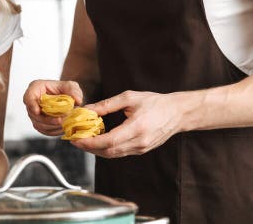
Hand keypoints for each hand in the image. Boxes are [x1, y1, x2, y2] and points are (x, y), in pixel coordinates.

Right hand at [23, 80, 82, 135]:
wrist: (65, 97)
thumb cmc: (65, 89)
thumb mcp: (70, 85)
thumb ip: (74, 90)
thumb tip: (78, 101)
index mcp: (35, 89)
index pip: (28, 97)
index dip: (31, 105)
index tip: (38, 111)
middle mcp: (32, 102)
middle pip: (34, 114)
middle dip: (48, 119)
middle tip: (61, 120)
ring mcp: (34, 114)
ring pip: (39, 124)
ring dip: (52, 126)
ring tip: (66, 124)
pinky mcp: (40, 124)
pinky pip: (44, 131)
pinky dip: (54, 131)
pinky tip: (64, 128)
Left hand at [71, 90, 185, 157]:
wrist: (177, 113)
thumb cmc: (155, 102)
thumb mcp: (130, 97)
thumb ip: (107, 105)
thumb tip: (88, 109)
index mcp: (137, 127)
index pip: (109, 141)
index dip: (91, 142)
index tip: (77, 139)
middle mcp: (139, 142)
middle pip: (109, 152)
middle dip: (89, 148)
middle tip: (75, 140)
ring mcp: (141, 148)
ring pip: (114, 155)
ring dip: (97, 150)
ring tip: (84, 140)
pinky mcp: (142, 150)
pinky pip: (121, 153)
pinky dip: (107, 149)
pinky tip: (100, 141)